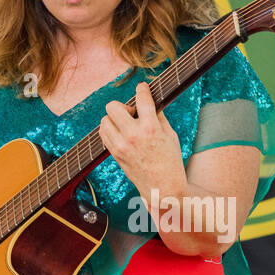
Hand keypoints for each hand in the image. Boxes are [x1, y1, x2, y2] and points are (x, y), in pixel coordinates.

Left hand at [99, 81, 186, 195]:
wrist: (162, 188)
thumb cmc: (170, 161)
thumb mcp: (170, 135)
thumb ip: (158, 117)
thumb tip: (149, 102)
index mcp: (151, 128)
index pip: (142, 99)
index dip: (142, 89)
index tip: (142, 87)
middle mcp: (133, 135)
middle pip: (113, 107)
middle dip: (122, 106)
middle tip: (131, 113)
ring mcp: (121, 146)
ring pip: (104, 120)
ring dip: (114, 119)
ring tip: (125, 125)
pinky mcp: (115, 154)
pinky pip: (103, 134)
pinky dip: (110, 130)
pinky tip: (120, 134)